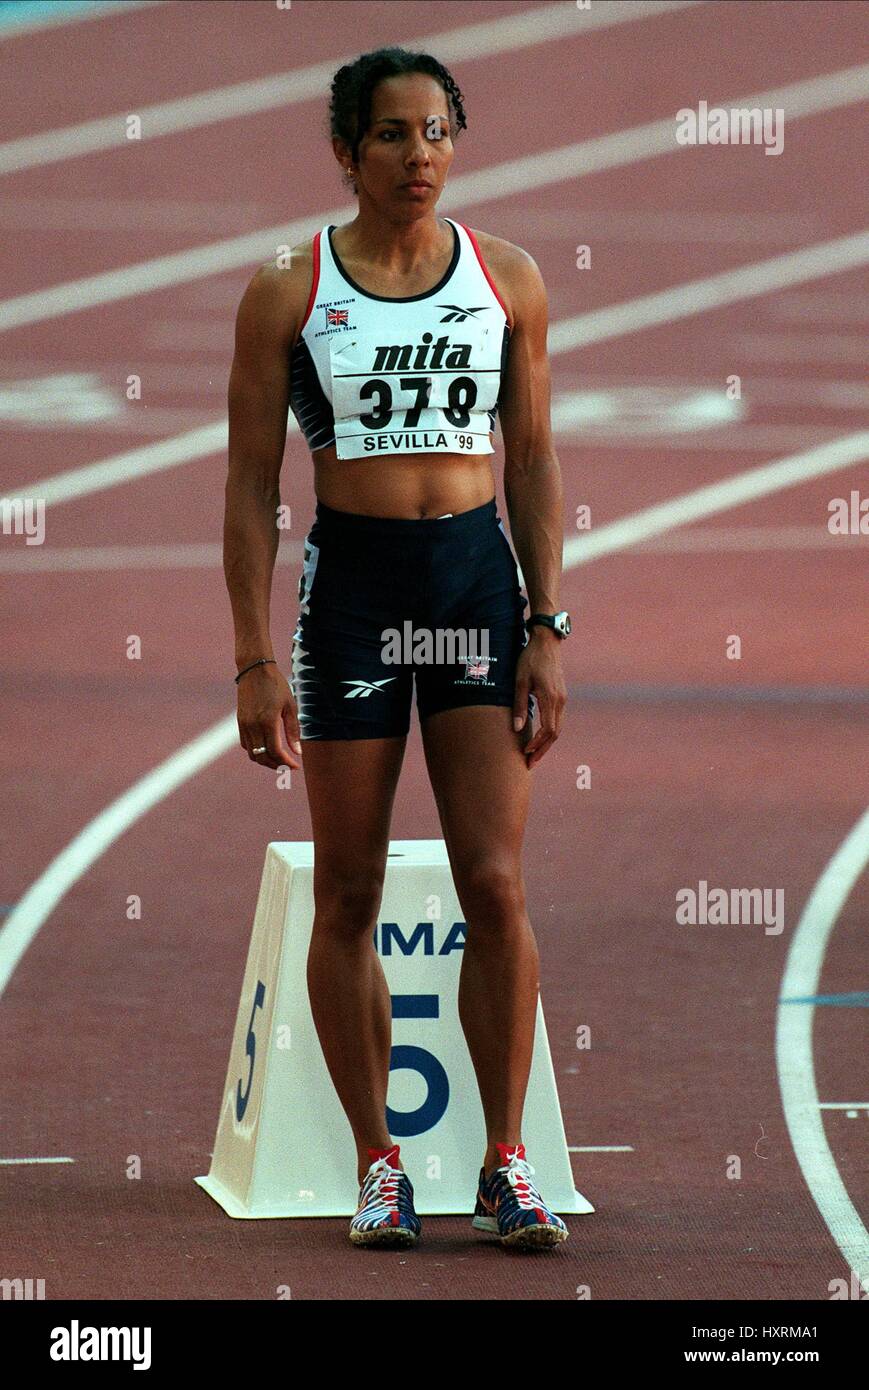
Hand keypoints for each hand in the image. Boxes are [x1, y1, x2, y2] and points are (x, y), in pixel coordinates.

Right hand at [236, 664, 301, 770]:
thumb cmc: (276, 685)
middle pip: (263, 757)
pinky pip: (246, 745)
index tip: (296, 766)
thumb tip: (298, 752)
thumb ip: (293, 730)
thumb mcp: (290, 706)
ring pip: (253, 753)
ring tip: (279, 760)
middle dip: (276, 765)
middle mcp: (253, 726)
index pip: (275, 752)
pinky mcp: (240, 722)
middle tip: (288, 765)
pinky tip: (267, 749)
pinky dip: (256, 752)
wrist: (255, 669)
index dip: (286, 762)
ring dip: (265, 760)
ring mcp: (244, 725)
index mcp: (268, 722)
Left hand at [512, 629, 565, 768]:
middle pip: (555, 733)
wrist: (547, 642)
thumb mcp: (520, 681)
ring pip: (558, 728)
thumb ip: (519, 706)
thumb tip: (517, 729)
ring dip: (547, 743)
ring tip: (534, 754)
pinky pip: (558, 719)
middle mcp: (560, 701)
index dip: (537, 745)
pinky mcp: (562, 696)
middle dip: (542, 750)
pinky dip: (550, 732)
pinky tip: (540, 737)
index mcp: (550, 698)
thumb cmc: (530, 659)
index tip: (526, 753)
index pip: (548, 730)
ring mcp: (563, 698)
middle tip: (530, 763)